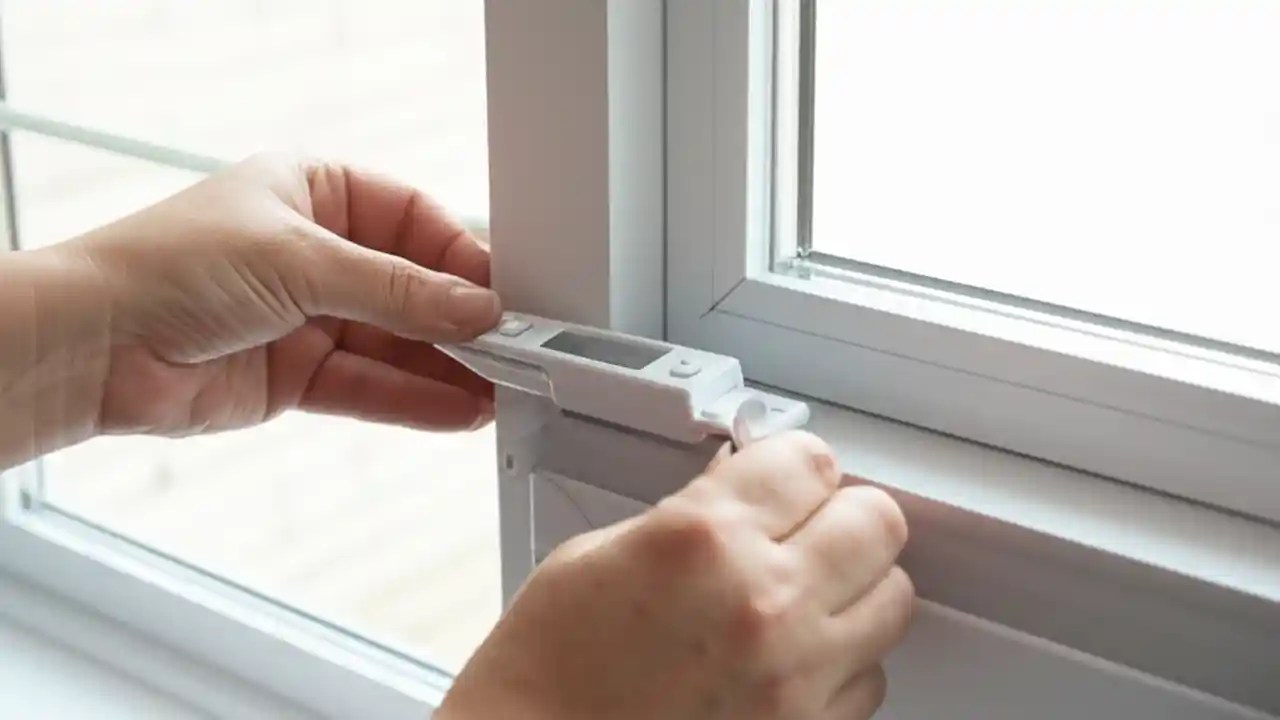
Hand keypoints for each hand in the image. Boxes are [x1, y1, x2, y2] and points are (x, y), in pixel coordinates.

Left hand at [1, 154, 499, 463]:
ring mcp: (311, 317)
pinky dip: (415, 400)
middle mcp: (319, 253)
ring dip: (448, 369)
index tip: (503, 295)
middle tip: (514, 351)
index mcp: (318, 193)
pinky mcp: (299, 376)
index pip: (415, 221)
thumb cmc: (169, 266)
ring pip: (398, 345)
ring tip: (501, 391)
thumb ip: (396, 290)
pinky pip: (372, 387)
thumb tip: (472, 307)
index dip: (462, 258)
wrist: (90, 346)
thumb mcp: (300, 259)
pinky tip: (459, 410)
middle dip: (461, 322)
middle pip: (413, 288)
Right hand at [439, 432, 913, 719]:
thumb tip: (737, 483)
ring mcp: (794, 676)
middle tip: (808, 528)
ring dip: (854, 589)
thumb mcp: (595, 555)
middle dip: (843, 517)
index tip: (785, 477)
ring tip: (802, 597)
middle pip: (877, 522)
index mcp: (702, 539)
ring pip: (893, 601)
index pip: (812, 461)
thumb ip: (685, 511)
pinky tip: (790, 659)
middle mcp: (763, 602)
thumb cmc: (544, 671)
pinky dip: (843, 664)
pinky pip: (870, 680)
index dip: (796, 465)